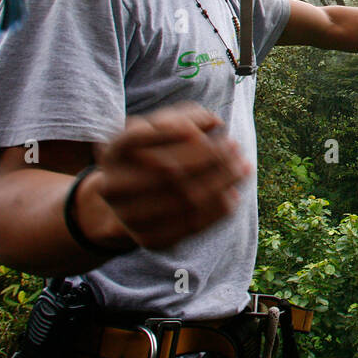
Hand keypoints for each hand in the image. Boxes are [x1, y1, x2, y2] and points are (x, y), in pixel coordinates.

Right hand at [90, 103, 250, 249]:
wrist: (130, 203)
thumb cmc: (155, 153)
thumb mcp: (162, 129)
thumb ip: (187, 117)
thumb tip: (214, 123)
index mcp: (114, 154)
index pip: (145, 136)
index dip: (181, 131)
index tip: (217, 125)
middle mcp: (114, 187)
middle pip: (169, 170)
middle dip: (212, 157)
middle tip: (236, 146)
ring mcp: (130, 217)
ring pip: (186, 199)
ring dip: (222, 182)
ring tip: (243, 167)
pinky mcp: (150, 239)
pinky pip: (192, 225)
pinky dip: (219, 209)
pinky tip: (234, 194)